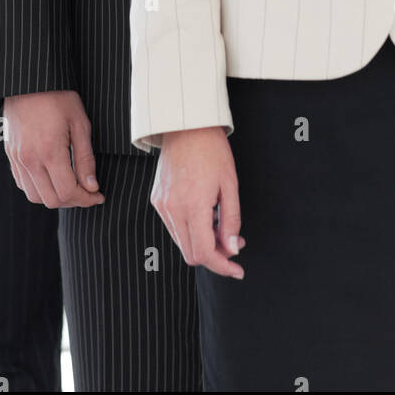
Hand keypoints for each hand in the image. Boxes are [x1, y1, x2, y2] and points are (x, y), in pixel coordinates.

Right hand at [2, 90, 103, 208]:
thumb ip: (85, 158)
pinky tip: (52, 177)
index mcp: (50, 151)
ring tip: (70, 185)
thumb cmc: (58, 97)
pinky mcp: (11, 155)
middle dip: (73, 201)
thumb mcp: (80, 123)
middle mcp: (30, 159)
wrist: (29, 80)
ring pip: (35, 196)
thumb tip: (91, 187)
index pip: (68, 192)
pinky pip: (23, 184)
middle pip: (52, 200)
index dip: (86, 199)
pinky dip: (38, 188)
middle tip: (87, 191)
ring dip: (55, 197)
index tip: (98, 195)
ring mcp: (17, 158)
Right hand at [154, 127, 244, 278]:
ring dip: (202, 243)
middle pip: (191, 254)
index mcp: (192, 205)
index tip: (238, 270)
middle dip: (214, 256)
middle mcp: (172, 209)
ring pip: (182, 243)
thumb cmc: (212, 150)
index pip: (204, 253)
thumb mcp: (230, 185)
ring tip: (220, 225)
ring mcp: (161, 205)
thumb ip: (231, 221)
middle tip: (233, 245)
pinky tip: (205, 215)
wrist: (185, 125)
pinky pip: (174, 227)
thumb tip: (233, 250)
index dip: (223, 267)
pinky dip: (190, 230)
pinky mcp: (157, 200)